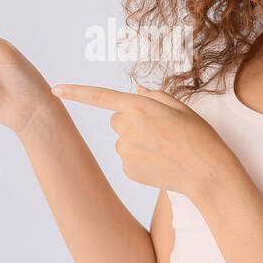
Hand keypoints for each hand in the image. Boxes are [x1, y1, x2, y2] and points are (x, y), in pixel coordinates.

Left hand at [50, 81, 237, 199]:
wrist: (207, 172)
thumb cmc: (198, 137)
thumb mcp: (181, 108)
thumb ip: (154, 97)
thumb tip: (136, 91)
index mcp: (140, 106)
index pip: (100, 96)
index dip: (76, 92)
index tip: (56, 89)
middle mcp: (127, 126)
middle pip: (117, 120)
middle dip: (132, 123)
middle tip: (160, 133)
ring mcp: (125, 150)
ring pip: (123, 142)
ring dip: (138, 143)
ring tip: (164, 150)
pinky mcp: (128, 169)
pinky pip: (128, 161)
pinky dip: (141, 162)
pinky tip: (160, 164)